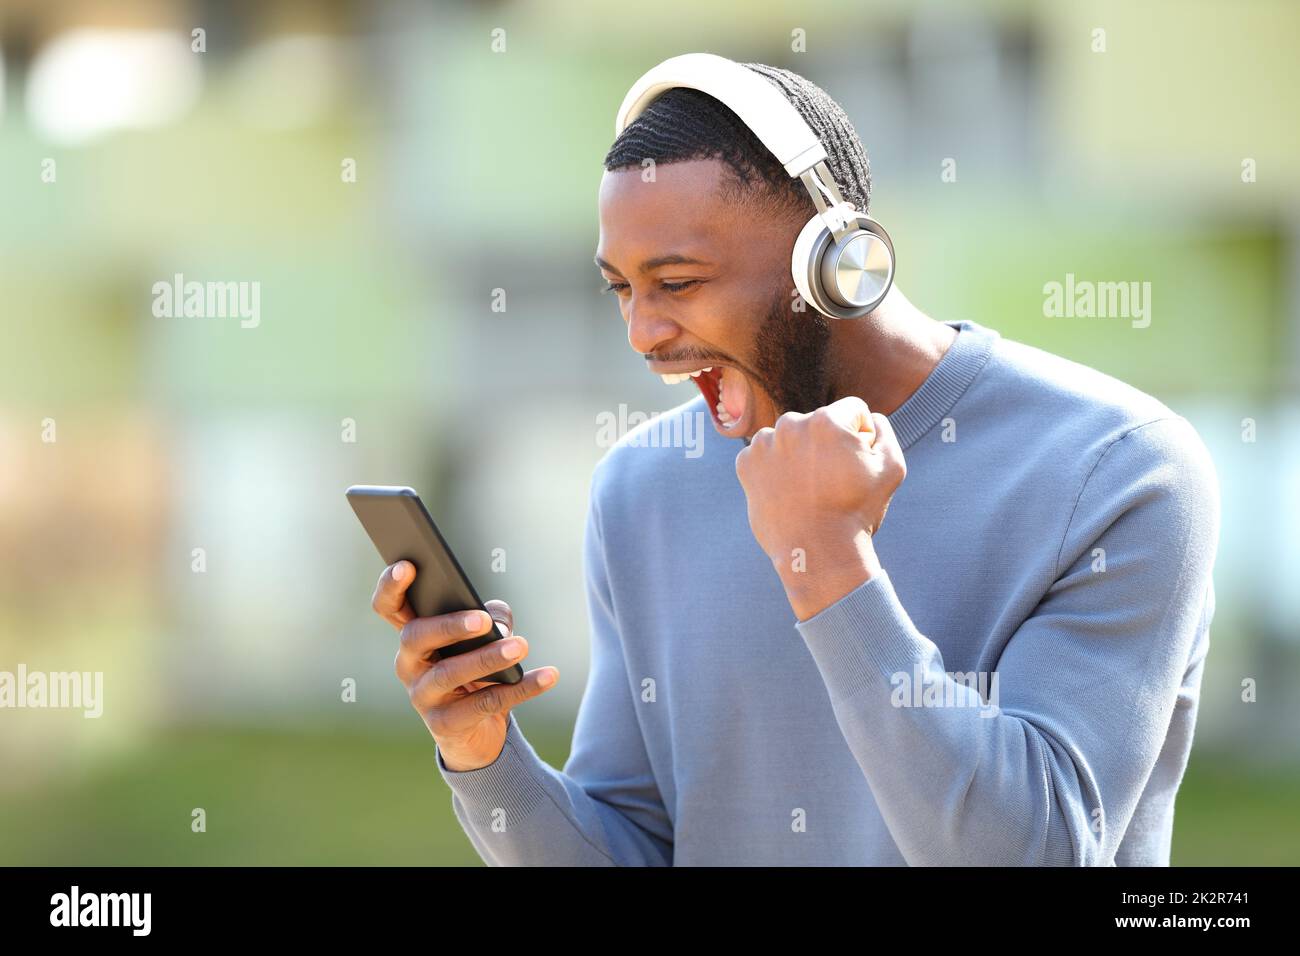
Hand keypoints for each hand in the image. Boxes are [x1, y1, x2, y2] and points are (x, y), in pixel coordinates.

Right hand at [371, 561, 558, 770]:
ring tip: (521, 646)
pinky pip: (485, 703)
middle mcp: (409, 663)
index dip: (392, 585)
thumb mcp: (482, 638)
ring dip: (488, 658)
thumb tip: (498, 623)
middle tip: (483, 620)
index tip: (409, 565)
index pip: (389, 606)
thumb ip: (490, 619)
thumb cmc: (475, 669)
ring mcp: (423, 695)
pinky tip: (548, 675)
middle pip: (416, 637)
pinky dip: (521, 688)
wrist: (474, 731)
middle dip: (449, 625)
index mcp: (413, 634)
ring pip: (450, 673)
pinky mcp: (445, 724)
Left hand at [734, 397, 905, 619]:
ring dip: (800, 453)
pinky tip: (789, 492)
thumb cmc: (857, 512)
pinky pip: (767, 455)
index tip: (857, 465)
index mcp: (827, 420)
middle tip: (832, 482)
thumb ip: (884, 431)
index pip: (852, 411)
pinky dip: (776, 469)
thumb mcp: (891, 468)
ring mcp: (763, 443)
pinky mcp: (746, 463)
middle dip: (828, 444)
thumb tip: (870, 419)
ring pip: (791, 437)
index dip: (862, 437)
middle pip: (819, 423)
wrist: (816, 552)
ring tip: (808, 489)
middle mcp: (790, 423)